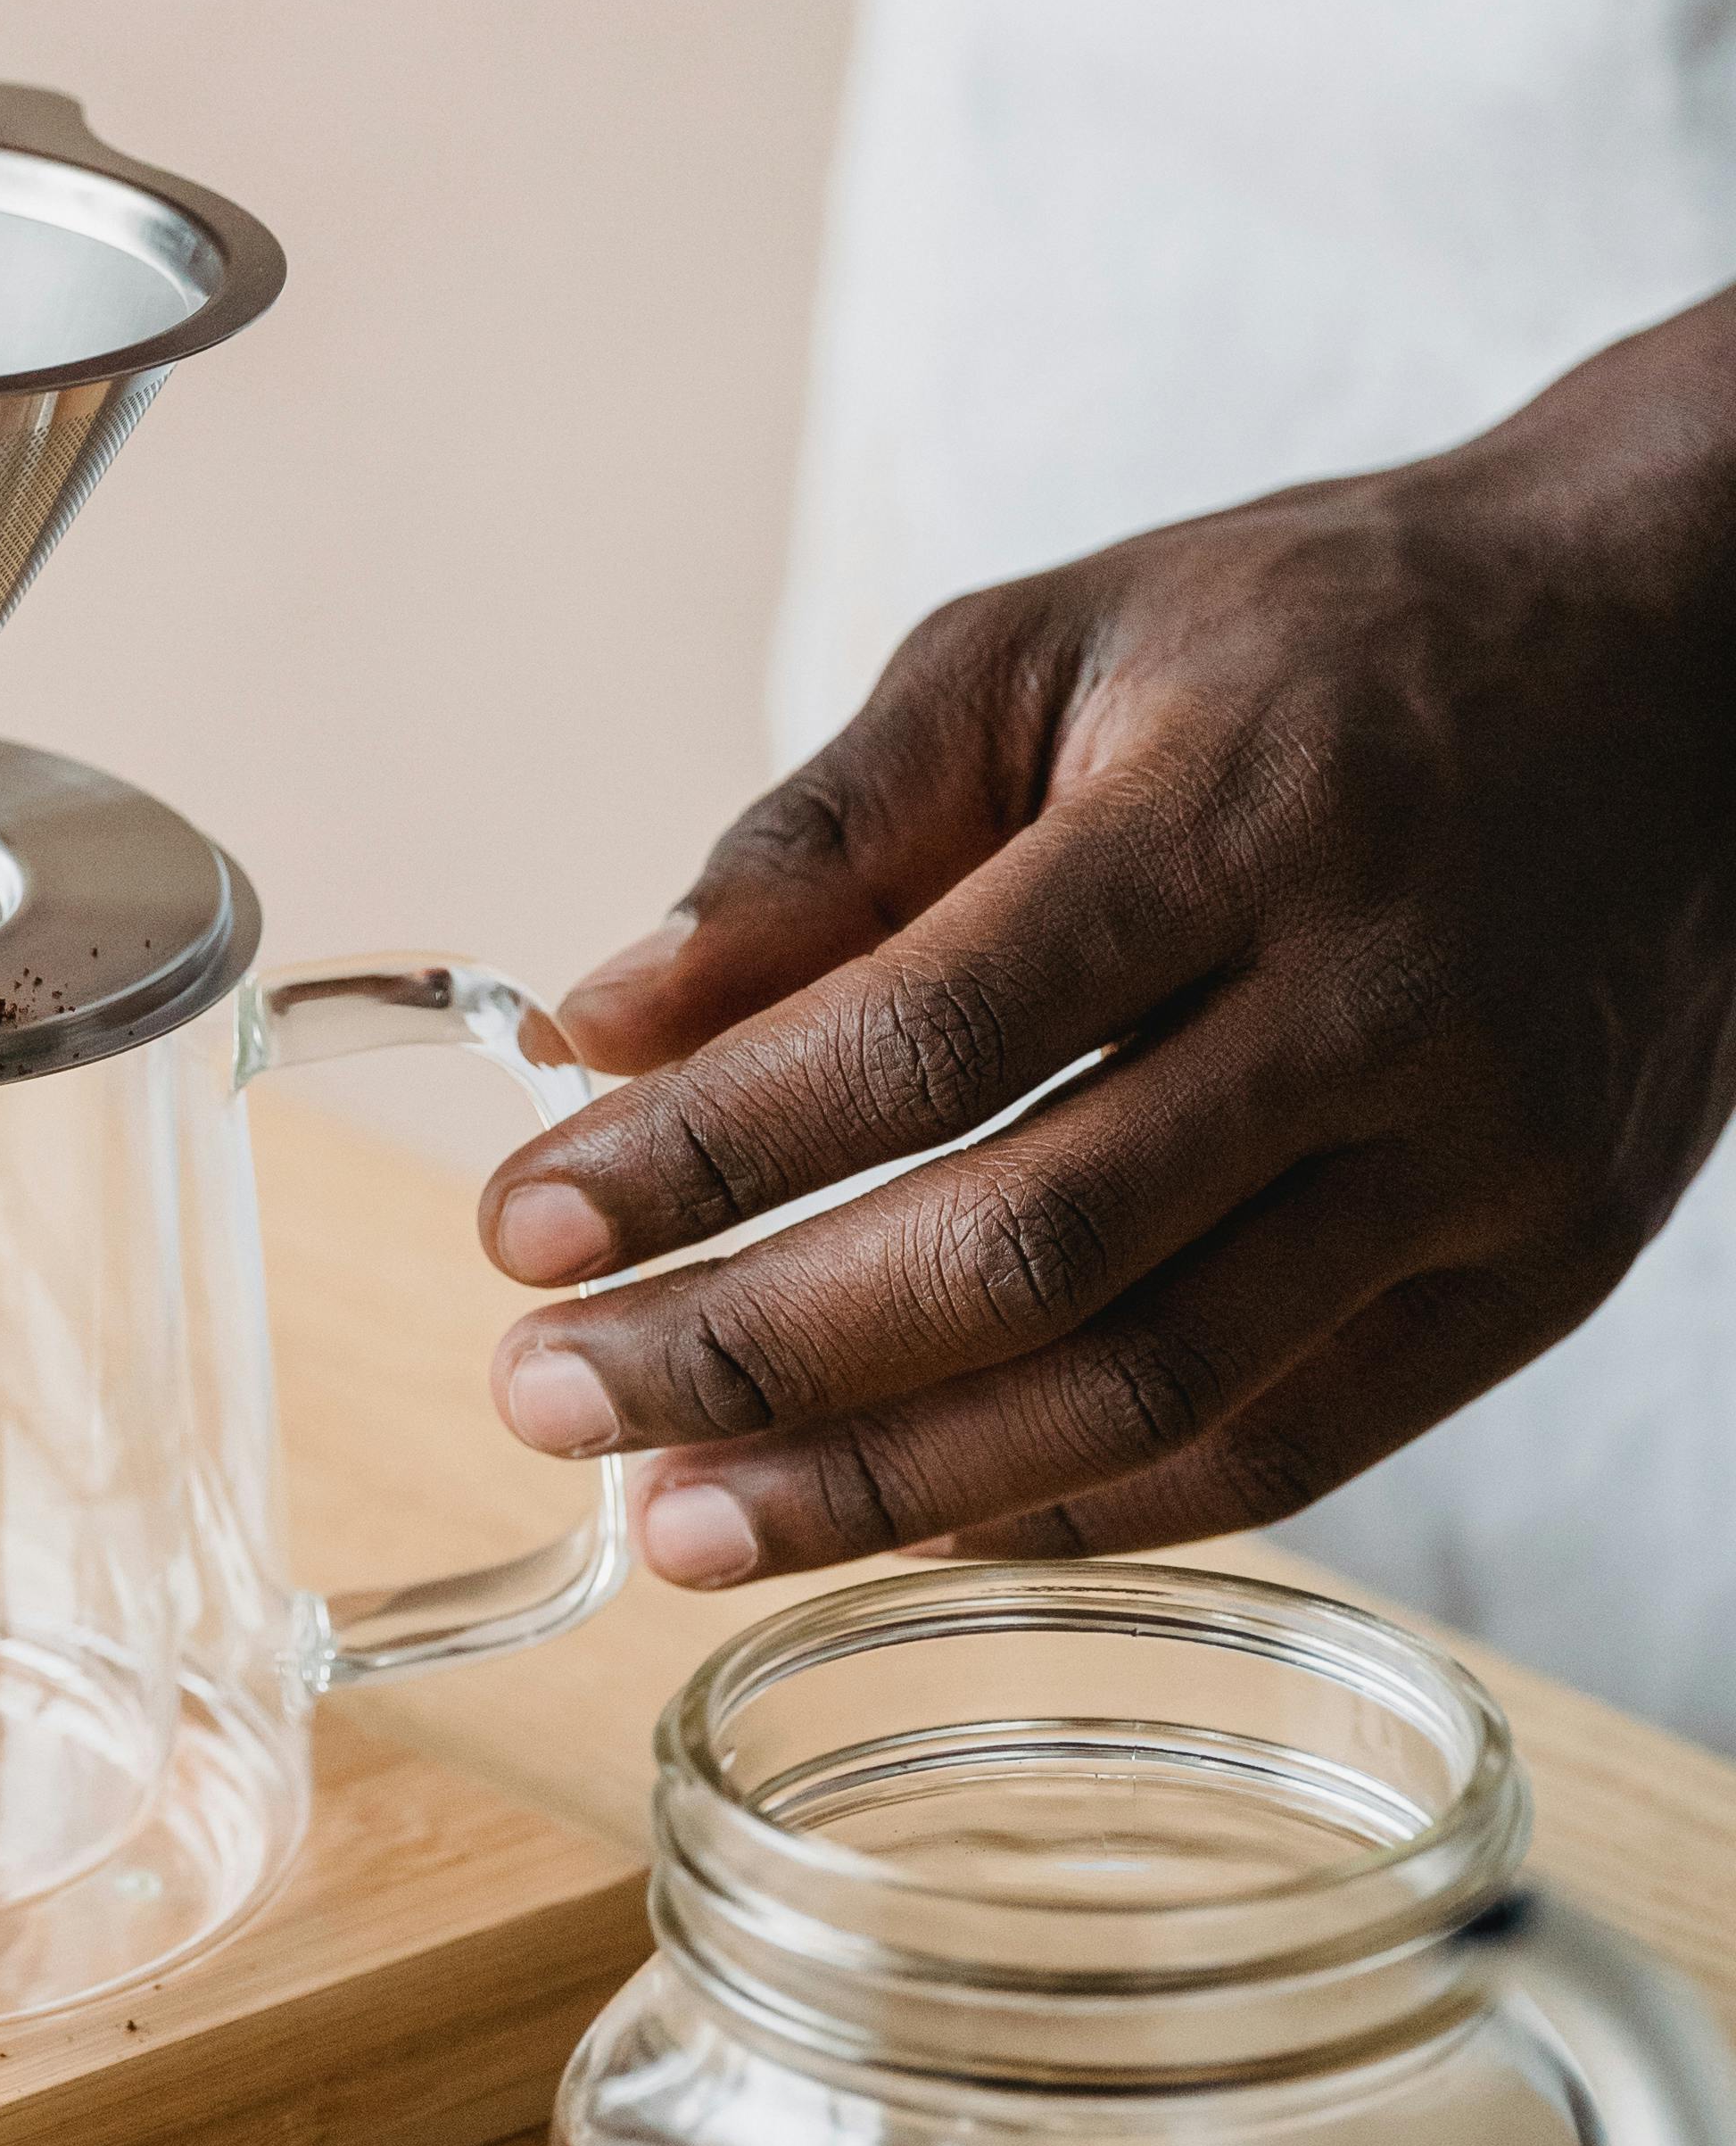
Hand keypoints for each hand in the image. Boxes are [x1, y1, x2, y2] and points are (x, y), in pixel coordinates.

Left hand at [480, 296, 1735, 1589]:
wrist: (1690, 657)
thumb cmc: (1328, 635)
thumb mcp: (1054, 641)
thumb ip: (827, 835)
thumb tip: (607, 1019)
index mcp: (1237, 820)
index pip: (931, 1033)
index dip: (711, 1149)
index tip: (525, 1223)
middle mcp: (1375, 1011)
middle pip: (1033, 1248)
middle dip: (759, 1348)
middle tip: (556, 1395)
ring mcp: (1480, 1167)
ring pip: (1153, 1390)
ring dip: (891, 1482)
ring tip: (686, 1510)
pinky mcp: (1538, 1276)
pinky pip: (1279, 1445)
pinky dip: (1071, 1500)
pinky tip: (904, 1510)